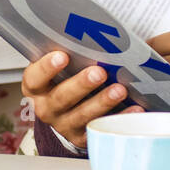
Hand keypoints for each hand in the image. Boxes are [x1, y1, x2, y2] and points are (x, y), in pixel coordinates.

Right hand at [21, 51, 142, 150]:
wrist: (63, 114)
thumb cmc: (62, 81)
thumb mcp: (57, 69)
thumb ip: (66, 55)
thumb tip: (90, 32)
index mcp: (36, 88)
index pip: (35, 78)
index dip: (47, 68)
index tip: (63, 55)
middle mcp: (46, 108)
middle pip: (61, 98)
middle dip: (81, 84)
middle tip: (99, 72)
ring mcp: (64, 125)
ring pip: (83, 115)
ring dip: (102, 102)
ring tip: (119, 89)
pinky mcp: (82, 137)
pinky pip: (102, 128)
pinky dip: (120, 118)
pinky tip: (135, 108)